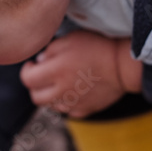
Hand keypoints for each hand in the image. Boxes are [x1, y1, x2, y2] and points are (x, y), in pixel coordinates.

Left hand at [19, 31, 141, 118]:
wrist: (124, 65)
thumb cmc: (98, 47)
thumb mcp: (71, 39)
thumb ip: (50, 50)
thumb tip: (39, 62)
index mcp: (56, 72)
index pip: (27, 79)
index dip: (27, 70)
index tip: (33, 64)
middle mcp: (62, 91)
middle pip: (36, 97)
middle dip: (35, 86)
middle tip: (43, 75)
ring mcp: (74, 103)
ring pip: (51, 106)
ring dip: (50, 95)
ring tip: (60, 81)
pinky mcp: (87, 110)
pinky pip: (68, 111)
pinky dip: (66, 103)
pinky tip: (73, 91)